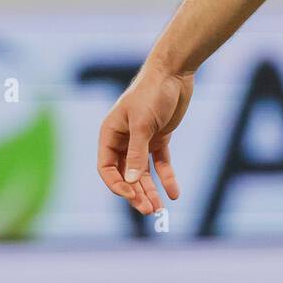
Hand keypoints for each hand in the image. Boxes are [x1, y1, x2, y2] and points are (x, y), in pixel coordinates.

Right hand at [97, 58, 194, 214]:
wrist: (174, 71)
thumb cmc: (152, 92)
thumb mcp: (143, 123)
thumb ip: (136, 153)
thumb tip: (131, 182)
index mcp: (110, 134)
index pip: (107, 168)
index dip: (117, 185)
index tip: (132, 196)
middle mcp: (123, 139)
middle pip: (126, 174)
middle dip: (136, 193)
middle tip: (149, 210)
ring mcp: (142, 139)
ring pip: (142, 172)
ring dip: (150, 190)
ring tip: (159, 208)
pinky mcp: (159, 137)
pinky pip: (160, 163)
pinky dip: (167, 178)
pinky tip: (174, 193)